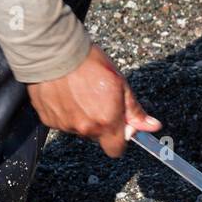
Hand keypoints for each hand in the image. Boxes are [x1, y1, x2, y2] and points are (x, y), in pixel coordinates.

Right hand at [26, 45, 159, 156]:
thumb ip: (135, 110)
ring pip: (79, 129)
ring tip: (79, 92)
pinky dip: (65, 112)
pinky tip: (66, 94)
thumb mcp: (120, 83)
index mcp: (106, 122)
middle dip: (100, 123)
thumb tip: (153, 126)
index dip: (118, 138)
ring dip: (82, 116)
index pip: (116, 150)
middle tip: (98, 99)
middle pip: (97, 137)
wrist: (55, 51)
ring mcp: (65, 125)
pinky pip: (62, 122)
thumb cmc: (88, 63)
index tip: (118, 123)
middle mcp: (85, 128)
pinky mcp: (48, 119)